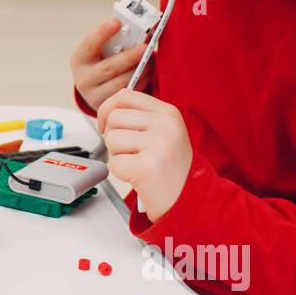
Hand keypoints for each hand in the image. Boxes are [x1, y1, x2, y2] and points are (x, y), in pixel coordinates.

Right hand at [71, 19, 149, 112]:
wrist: (98, 91)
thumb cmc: (104, 64)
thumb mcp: (102, 53)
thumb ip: (116, 41)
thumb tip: (140, 29)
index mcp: (79, 60)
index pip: (89, 44)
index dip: (102, 32)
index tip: (117, 22)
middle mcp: (83, 80)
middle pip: (109, 67)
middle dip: (130, 56)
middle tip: (146, 47)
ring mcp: (95, 97)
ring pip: (121, 83)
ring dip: (140, 71)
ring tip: (151, 60)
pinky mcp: (110, 108)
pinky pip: (129, 95)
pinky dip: (143, 83)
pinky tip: (150, 74)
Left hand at [97, 88, 192, 221]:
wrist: (188, 198)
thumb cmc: (171, 167)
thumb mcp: (163, 132)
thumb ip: (139, 117)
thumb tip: (107, 110)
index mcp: (168, 113)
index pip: (125, 96)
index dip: (107, 110)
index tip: (107, 124)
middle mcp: (165, 125)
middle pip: (114, 117)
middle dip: (113, 136)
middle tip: (129, 152)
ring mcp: (158, 145)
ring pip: (111, 139)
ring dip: (117, 155)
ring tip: (137, 163)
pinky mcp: (147, 167)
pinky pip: (114, 163)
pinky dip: (120, 173)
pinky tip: (138, 176)